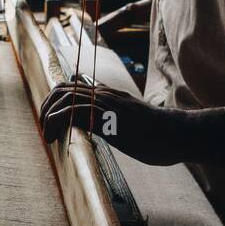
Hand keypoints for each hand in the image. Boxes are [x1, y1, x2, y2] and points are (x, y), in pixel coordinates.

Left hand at [38, 80, 185, 165]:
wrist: (179, 134)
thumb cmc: (159, 133)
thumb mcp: (131, 122)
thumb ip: (115, 118)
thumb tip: (102, 124)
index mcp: (108, 96)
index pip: (71, 88)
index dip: (54, 104)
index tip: (51, 124)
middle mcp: (104, 95)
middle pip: (61, 89)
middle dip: (46, 108)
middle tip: (45, 131)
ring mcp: (106, 104)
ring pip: (65, 97)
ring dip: (49, 116)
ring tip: (48, 136)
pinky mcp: (109, 118)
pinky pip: (75, 111)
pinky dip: (58, 121)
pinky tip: (56, 137)